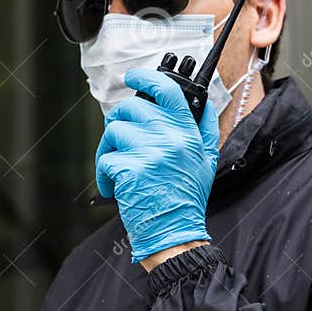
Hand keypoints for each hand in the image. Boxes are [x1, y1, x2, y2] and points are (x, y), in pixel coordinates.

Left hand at [96, 68, 219, 263]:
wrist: (176, 233)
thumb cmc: (186, 197)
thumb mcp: (206, 159)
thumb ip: (204, 127)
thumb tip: (203, 101)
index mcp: (187, 132)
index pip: (167, 91)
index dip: (146, 78)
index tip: (134, 77)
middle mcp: (170, 137)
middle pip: (131, 108)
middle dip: (120, 122)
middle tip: (122, 141)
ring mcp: (149, 153)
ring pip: (114, 132)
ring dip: (110, 150)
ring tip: (120, 168)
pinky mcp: (130, 170)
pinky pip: (105, 159)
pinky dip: (105, 175)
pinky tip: (117, 187)